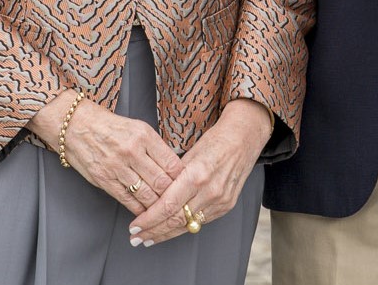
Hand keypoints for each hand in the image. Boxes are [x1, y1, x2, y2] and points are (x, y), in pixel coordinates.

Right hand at [29, 94, 183, 213]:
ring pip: (146, 194)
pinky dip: (139, 209)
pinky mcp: (104, 179)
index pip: (172, 163)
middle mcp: (132, 151)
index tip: (186, 186)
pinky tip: (145, 212)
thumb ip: (155, 147)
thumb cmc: (110, 126)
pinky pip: (127, 200)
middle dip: (173, 195)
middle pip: (162, 181)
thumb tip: (174, 168)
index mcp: (144, 135)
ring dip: (157, 205)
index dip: (182, 179)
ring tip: (164, 210)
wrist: (77, 125)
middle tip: (178, 203)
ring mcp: (117, 166)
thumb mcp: (138, 128)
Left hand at [128, 98, 273, 245]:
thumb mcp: (188, 153)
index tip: (133, 225)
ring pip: (187, 226)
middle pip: (176, 220)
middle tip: (135, 237)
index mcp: (197, 175)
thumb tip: (152, 193)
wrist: (244, 139)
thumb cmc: (214, 141)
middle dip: (153, 231)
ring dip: (166, 233)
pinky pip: (200, 221)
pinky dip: (183, 226)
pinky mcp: (226, 206)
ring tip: (148, 238)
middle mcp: (210, 191)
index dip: (149, 219)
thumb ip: (172, 176)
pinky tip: (170, 229)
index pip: (167, 206)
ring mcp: (220, 201)